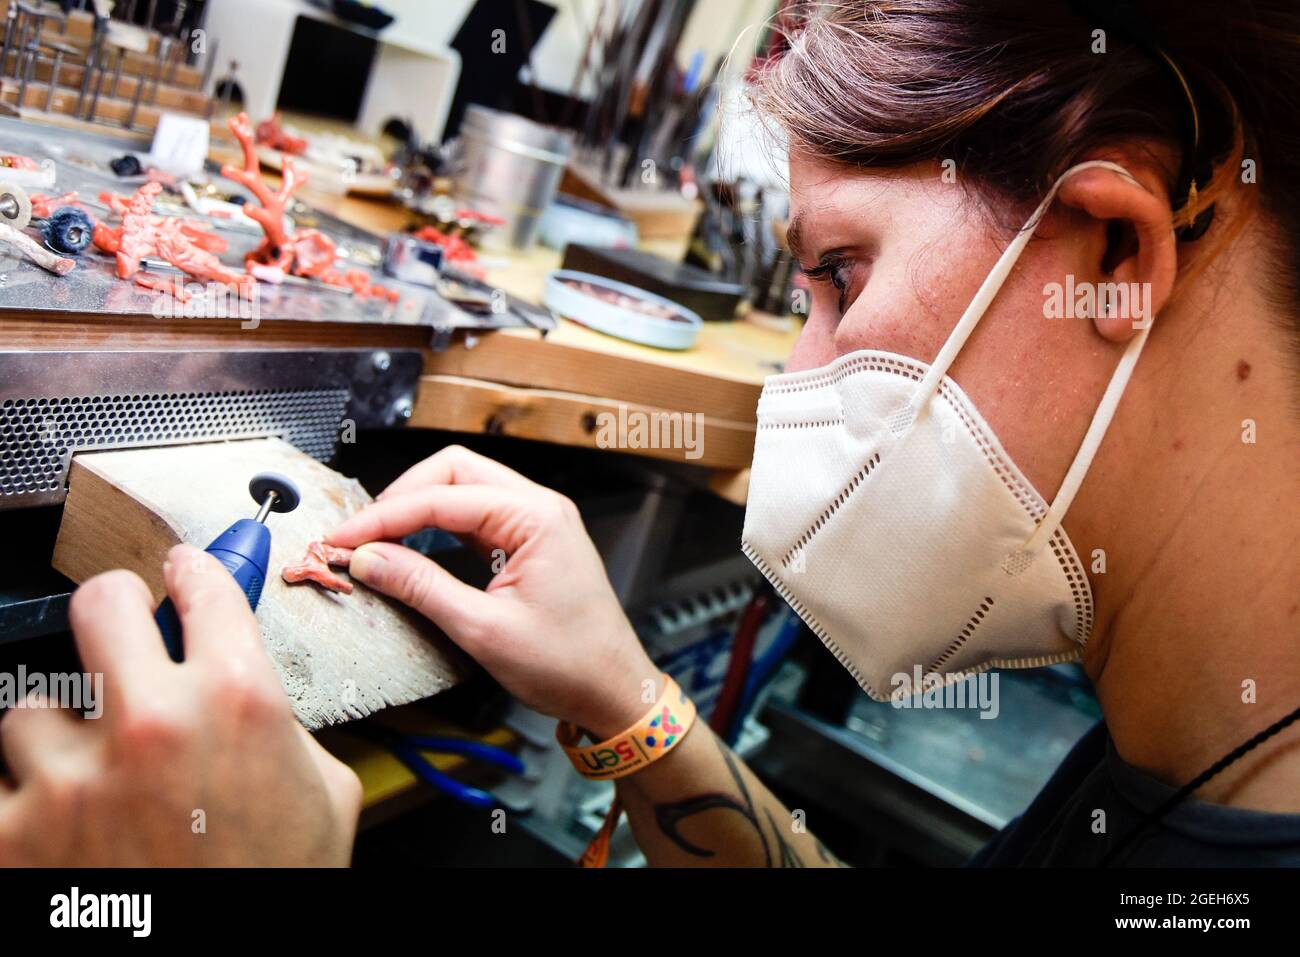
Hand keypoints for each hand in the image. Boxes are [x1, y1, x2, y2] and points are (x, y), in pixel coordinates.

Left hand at [0, 545, 361, 865]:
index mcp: (237, 702)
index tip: (181, 570)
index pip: (203, 586)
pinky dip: (28, 800)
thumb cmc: (276, 885)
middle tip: (123, 626)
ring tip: (94, 777)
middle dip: (116, 609)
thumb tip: (249, 687)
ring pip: (33, 705)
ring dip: (62, 733)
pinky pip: (0, 780)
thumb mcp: (325, 795)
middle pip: (101, 605)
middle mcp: (151, 722)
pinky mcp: (14, 833)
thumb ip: (285, 726)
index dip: (195, 570)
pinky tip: (66, 825)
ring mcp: (73, 778)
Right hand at [327, 445, 660, 738]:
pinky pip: (476, 519)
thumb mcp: (483, 630)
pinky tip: (411, 551)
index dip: (384, 516)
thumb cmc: (568, 666)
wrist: (615, 692)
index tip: (343, 539)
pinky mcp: (530, 544)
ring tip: (376, 542)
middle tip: (359, 536)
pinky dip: (438, 529)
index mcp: (536, 517)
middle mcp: (539, 507)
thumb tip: (367, 559)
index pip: (442, 497)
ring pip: (462, 491)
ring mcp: (536, 523)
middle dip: (400, 498)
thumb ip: (422, 588)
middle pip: (452, 473)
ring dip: (417, 511)